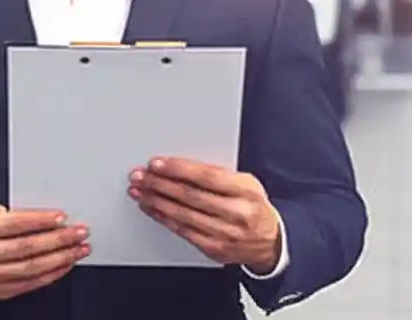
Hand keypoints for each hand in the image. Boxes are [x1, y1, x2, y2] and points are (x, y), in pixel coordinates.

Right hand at [0, 204, 89, 300]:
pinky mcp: (0, 290)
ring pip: (32, 267)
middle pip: (26, 247)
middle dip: (58, 239)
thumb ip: (9, 213)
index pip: (14, 223)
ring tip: (78, 249)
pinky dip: (52, 274)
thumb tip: (43, 216)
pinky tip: (65, 264)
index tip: (61, 217)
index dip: (40, 220)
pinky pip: (31, 283)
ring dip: (60, 258)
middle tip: (78, 233)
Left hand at [128, 157, 281, 274]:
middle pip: (190, 196)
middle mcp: (237, 213)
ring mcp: (225, 234)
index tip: (157, 163)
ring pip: (183, 215)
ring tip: (139, 190)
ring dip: (156, 201)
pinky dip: (164, 218)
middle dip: (160, 184)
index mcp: (246, 190)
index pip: (206, 176)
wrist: (271, 242)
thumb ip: (216, 174)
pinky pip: (183, 231)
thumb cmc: (253, 206)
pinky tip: (152, 208)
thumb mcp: (245, 183)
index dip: (178, 169)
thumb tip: (177, 166)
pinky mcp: (214, 249)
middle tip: (140, 175)